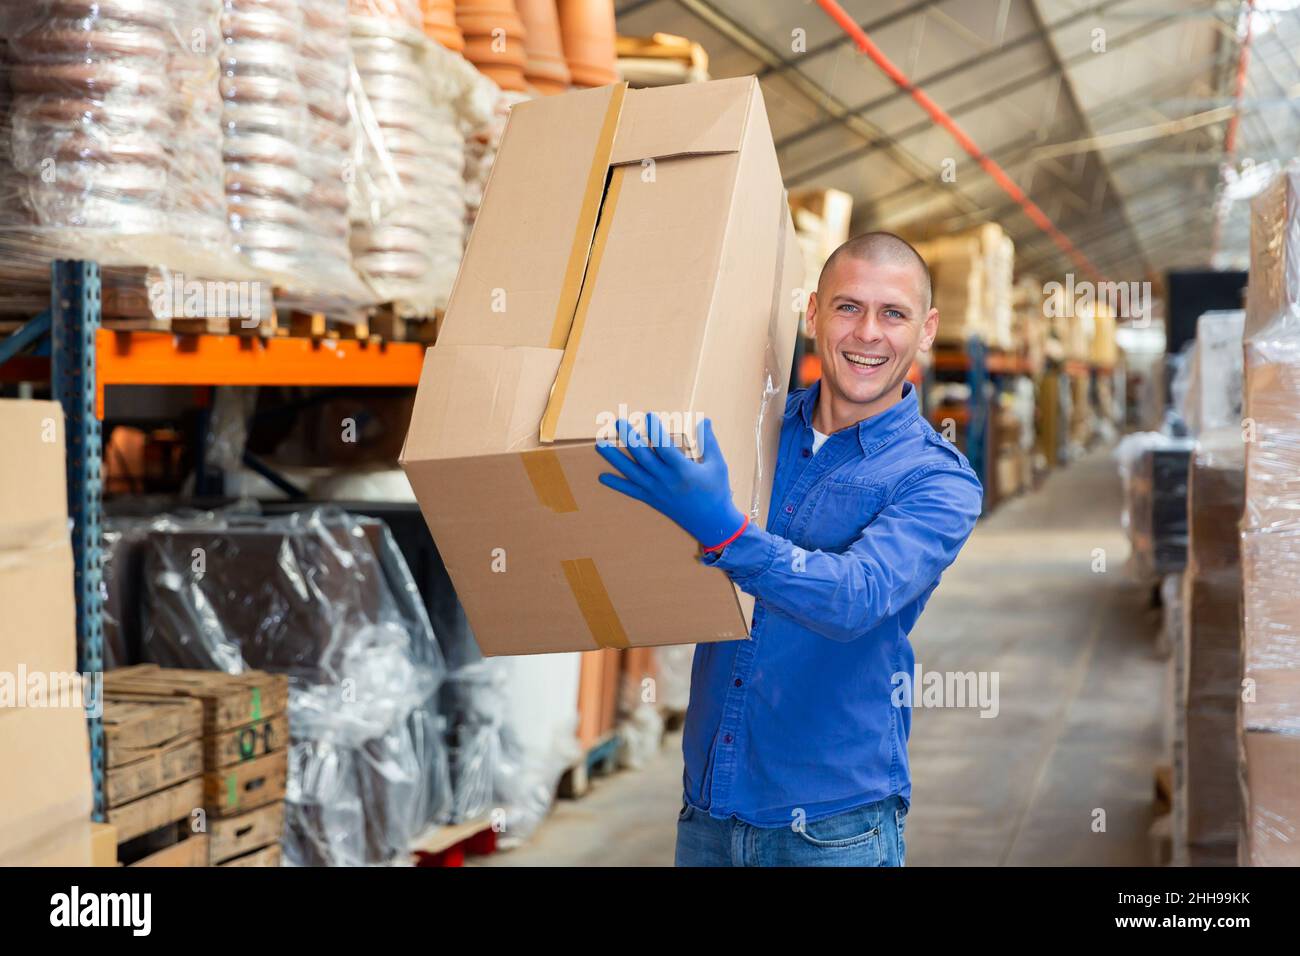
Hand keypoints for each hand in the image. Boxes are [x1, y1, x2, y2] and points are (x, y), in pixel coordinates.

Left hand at [595, 412, 747, 550]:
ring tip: (600, 445)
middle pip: (643, 457)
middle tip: (618, 422)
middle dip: (629, 438)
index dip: (655, 431)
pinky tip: (602, 477)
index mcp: (683, 471)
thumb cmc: (717, 491)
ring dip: (615, 458)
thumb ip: (709, 442)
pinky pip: (631, 491)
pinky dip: (617, 485)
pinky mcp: (653, 500)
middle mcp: (666, 481)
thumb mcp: (718, 464)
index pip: (664, 447)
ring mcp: (657, 491)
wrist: (712, 523)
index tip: (648, 415)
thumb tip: (705, 419)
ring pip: (632, 472)